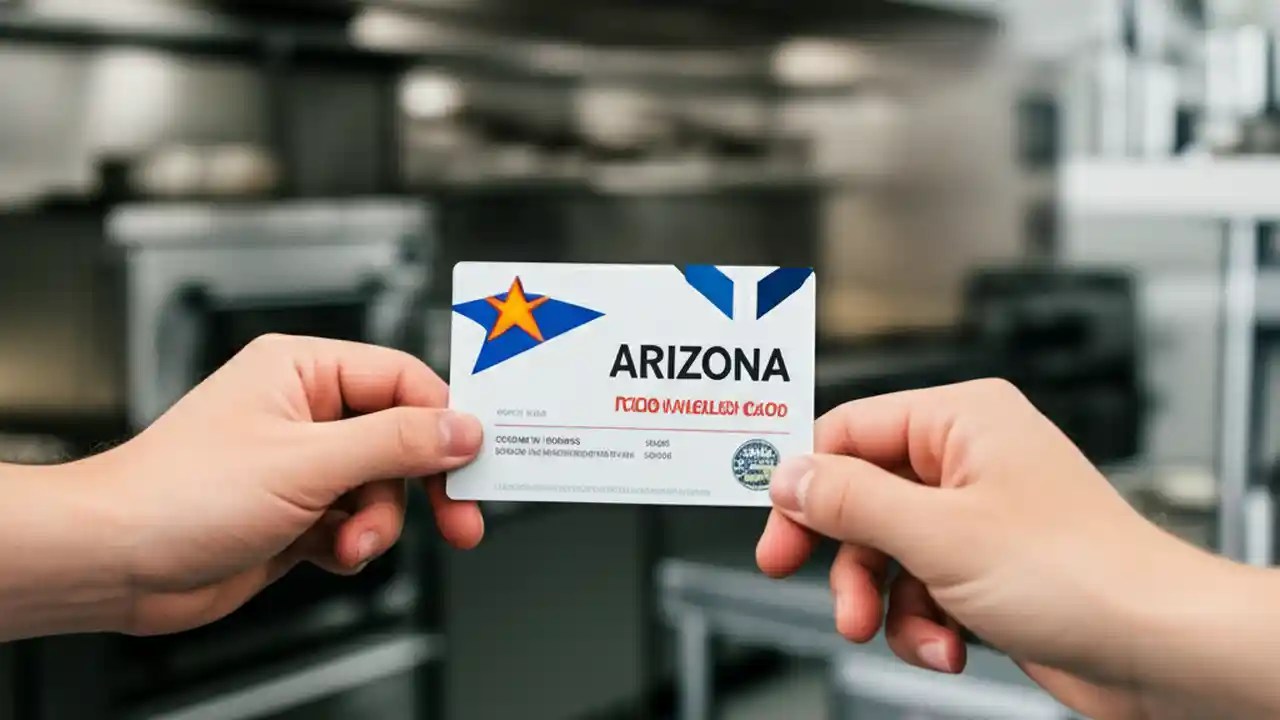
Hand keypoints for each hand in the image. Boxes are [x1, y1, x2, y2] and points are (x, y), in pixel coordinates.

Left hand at [69, 334, 483, 635]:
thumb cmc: (177, 492)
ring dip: (378, 523)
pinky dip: (354, 543)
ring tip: (351, 545)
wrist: (114, 563)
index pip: (403, 380)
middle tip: (459, 519)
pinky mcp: (296, 512)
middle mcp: (304, 412)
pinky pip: (356, 522)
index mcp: (302, 370)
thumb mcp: (308, 461)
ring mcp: (300, 464)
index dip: (444, 420)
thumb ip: (396, 442)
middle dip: (422, 485)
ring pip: (382, 488)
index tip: (476, 457)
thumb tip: (461, 428)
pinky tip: (332, 555)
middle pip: (401, 440)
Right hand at [757, 380, 1272, 719]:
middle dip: (849, 560)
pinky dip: (923, 622)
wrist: (1158, 648)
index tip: (777, 530)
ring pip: (887, 551)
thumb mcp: (937, 533)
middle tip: (827, 595)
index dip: (805, 483)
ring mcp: (977, 515)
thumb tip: (788, 474)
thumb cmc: (1083, 573)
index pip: (848, 431)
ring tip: (907, 632)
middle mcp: (968, 459)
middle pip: (861, 498)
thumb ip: (849, 500)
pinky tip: (946, 645)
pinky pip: (920, 585)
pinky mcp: (986, 566)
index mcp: (961, 419)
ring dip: (887, 602)